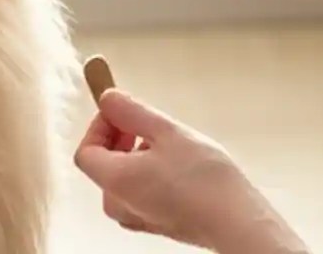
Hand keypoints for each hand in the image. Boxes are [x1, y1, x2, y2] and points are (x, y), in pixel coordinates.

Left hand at [73, 90, 306, 252]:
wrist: (236, 221)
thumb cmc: (205, 180)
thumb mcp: (168, 132)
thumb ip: (132, 113)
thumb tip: (108, 99)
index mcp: (115, 181)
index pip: (86, 150)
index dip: (99, 125)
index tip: (121, 110)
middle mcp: (120, 204)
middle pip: (103, 164)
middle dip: (119, 137)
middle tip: (146, 122)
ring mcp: (137, 217)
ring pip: (123, 177)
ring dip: (136, 153)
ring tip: (169, 143)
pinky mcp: (156, 223)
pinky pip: (139, 191)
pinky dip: (149, 172)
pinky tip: (178, 164)